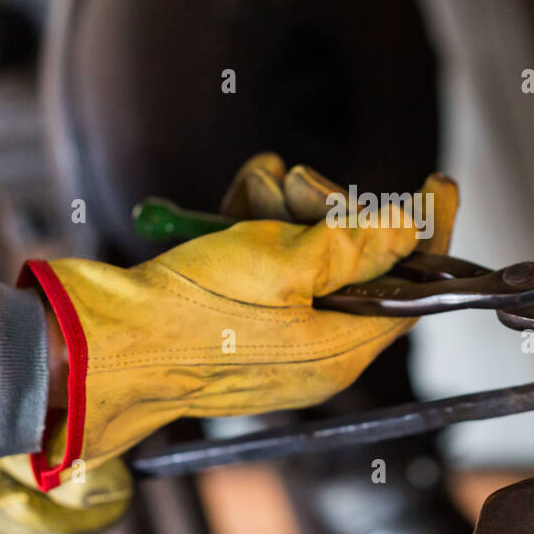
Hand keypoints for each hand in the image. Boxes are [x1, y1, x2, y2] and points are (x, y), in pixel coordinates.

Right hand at [24, 152, 457, 488]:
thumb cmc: (188, 315)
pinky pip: (261, 259)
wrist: (96, 345)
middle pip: (355, 261)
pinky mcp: (234, 313)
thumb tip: (413, 226)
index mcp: (340, 349)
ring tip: (252, 193)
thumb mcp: (284, 267)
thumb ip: (355, 246)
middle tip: (303, 183)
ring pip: (303, 250)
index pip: (412, 289)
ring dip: (280, 209)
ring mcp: (273, 330)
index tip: (437, 184)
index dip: (427, 232)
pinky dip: (247, 223)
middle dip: (330, 209)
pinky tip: (225, 204)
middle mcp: (314, 345)